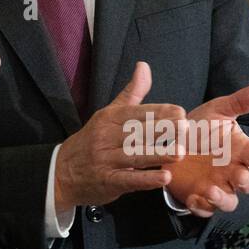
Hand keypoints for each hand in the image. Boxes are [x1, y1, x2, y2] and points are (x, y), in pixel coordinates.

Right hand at [53, 62, 186, 213]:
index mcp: (109, 118)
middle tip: (185, 128)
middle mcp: (106, 137)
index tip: (180, 112)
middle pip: (136, 133)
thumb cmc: (93, 140)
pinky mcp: (108, 182)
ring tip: (179, 153)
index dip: (158, 112)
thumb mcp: (108, 114)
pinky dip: (146, 179)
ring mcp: (106, 160)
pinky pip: (129, 180)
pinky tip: (164, 178)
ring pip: (134, 156)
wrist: (63, 172)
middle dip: (162, 130)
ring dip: (158, 155)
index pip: (135, 113)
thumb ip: (131, 93)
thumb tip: (144, 66)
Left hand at [166, 84, 248, 217]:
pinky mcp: (199, 197)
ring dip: (223, 199)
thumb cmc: (201, 127)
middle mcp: (234, 172)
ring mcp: (218, 186)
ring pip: (229, 202)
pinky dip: (200, 206)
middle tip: (239, 176)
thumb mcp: (217, 111)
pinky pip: (204, 209)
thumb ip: (239, 102)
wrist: (170, 140)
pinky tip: (192, 197)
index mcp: (242, 152)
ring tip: (212, 191)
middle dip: (246, 182)